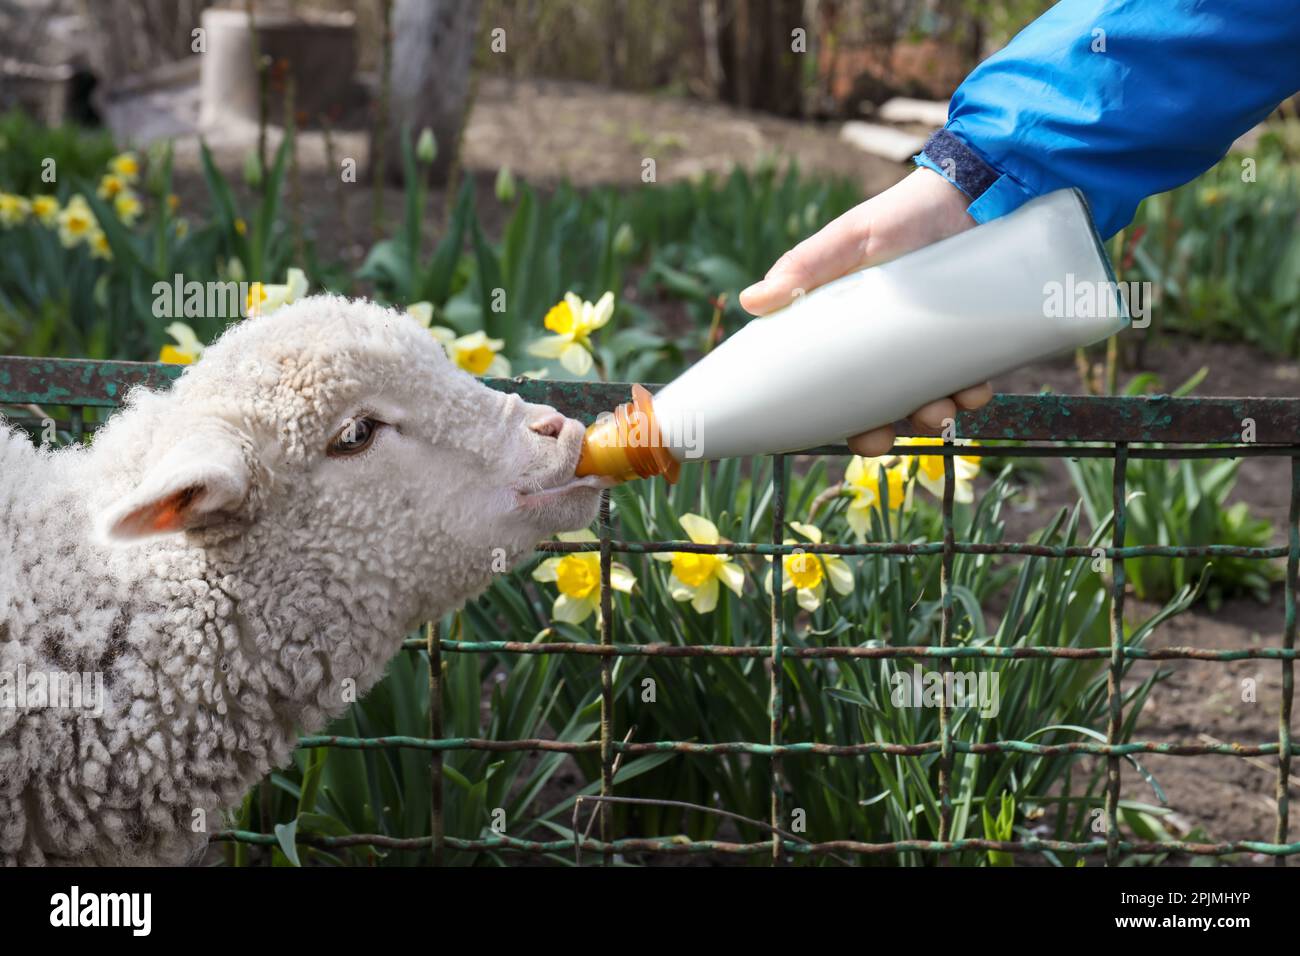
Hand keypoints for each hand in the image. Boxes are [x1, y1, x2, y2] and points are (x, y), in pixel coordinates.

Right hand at [739, 167, 992, 456]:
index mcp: (845, 332)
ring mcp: (927, 347)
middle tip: (896, 431)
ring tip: (946, 405)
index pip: (832, 388)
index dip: (837, 420)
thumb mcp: (850, 239)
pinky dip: (971, 394)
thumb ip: (805, 266)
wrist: (973, 193)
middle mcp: (884, 347)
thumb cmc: (900, 215)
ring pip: (926, 403)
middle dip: (889, 431)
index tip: (851, 437)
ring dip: (934, 417)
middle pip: (878, 408)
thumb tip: (748, 301)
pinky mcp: (968, 342)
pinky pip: (968, 383)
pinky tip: (975, 388)